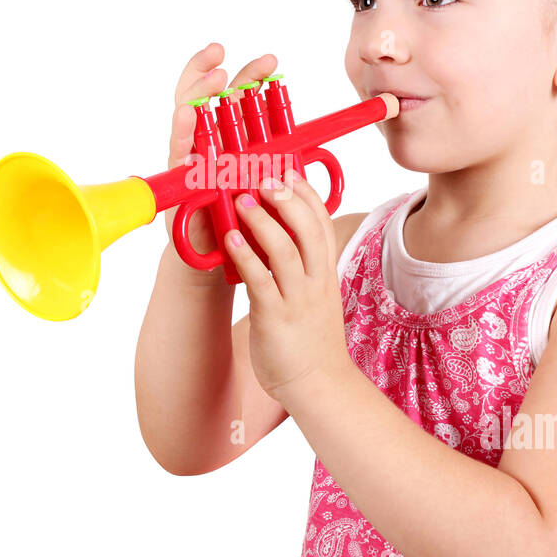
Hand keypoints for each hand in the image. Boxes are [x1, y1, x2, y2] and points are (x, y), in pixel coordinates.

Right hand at [165, 43, 277, 266]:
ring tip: (214, 77)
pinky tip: (188, 116)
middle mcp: (209, 139)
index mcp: (233, 137)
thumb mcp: (271, 185)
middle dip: (217, 71)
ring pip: (189, 113)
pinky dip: (182, 132)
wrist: (222, 253)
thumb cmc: (245, 216)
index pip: (238, 97)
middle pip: (209, 97)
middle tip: (226, 54)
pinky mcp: (178, 176)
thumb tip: (318, 151)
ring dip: (200, 92)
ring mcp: (191, 154)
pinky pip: (177, 150)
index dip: (252, 77)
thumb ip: (286, 165)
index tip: (271, 62)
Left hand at [223, 169, 349, 399]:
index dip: (304, 193)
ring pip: (285, 250)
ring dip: (263, 221)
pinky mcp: (276, 318)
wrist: (318, 385)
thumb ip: (304, 264)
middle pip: (307, 227)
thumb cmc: (311, 339)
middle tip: (263, 177)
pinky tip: (230, 239)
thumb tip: (283, 233)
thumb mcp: (316, 294)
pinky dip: (246, 257)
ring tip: (242, 200)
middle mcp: (315, 281)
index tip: (286, 171)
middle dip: (286, 198)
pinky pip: (261, 281)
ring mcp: (297, 299)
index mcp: (325, 271)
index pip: (321, 221)